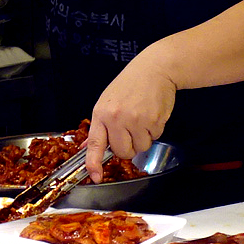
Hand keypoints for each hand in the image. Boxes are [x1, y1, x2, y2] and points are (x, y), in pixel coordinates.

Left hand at [86, 55, 175, 181]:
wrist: (155, 68)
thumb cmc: (130, 84)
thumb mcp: (107, 100)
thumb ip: (99, 126)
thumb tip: (88, 146)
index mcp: (101, 113)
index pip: (95, 143)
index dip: (93, 162)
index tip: (95, 175)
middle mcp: (117, 118)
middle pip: (122, 152)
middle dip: (128, 146)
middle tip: (130, 130)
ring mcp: (136, 120)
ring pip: (140, 147)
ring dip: (143, 139)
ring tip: (142, 119)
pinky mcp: (154, 120)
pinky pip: (154, 138)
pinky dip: (154, 130)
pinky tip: (151, 114)